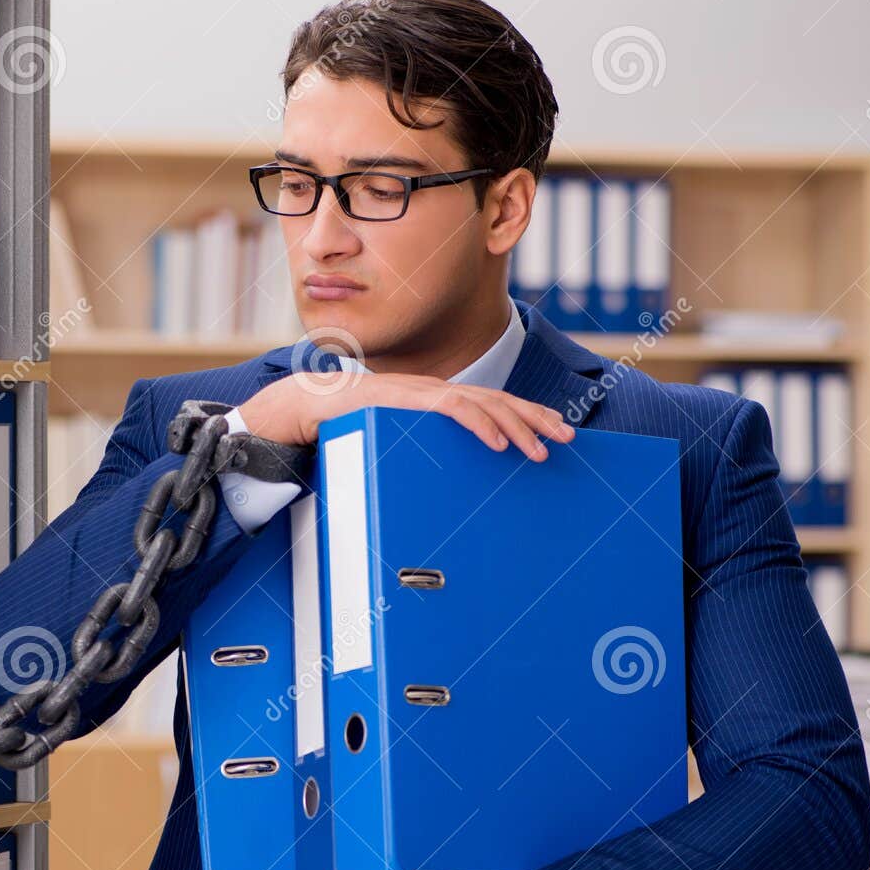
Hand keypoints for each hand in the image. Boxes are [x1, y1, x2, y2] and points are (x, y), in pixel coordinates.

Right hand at [236, 370, 573, 455]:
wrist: (302, 406)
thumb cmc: (343, 427)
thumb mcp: (391, 438)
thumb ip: (418, 448)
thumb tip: (440, 480)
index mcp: (435, 400)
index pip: (492, 403)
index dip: (527, 416)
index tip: (557, 433)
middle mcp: (434, 390)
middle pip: (498, 399)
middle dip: (536, 418)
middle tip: (567, 439)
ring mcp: (420, 391)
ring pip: (482, 403)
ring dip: (516, 426)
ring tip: (538, 450)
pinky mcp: (405, 396)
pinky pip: (451, 408)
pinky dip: (479, 424)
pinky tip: (499, 443)